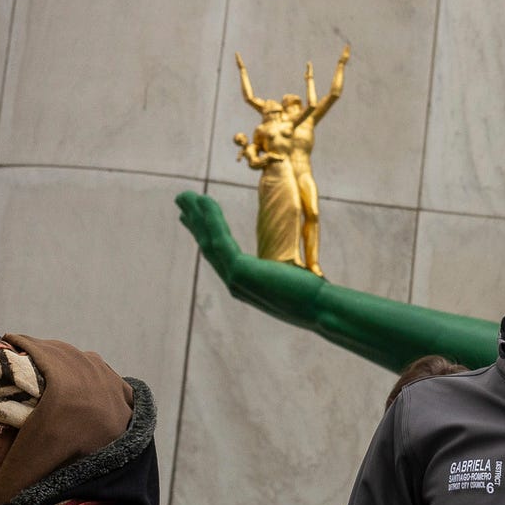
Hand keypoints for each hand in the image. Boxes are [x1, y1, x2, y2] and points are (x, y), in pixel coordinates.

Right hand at [177, 191, 328, 309]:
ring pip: (209, 241)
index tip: (194, 217)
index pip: (220, 256)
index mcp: (244, 285)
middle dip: (194, 223)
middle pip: (208, 247)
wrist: (322, 308)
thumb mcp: (289, 279)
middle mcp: (235, 284)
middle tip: (182, 202)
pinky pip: (220, 239)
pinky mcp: (239, 271)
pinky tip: (205, 200)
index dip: (205, 234)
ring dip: (197, 216)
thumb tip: (286, 264)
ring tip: (185, 196)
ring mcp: (235, 279)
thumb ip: (278, 270)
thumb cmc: (314, 296)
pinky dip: (212, 218)